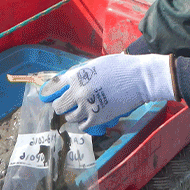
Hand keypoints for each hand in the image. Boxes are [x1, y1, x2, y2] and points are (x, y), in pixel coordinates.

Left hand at [39, 54, 175, 134]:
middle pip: (58, 105)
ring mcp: (87, 106)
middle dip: (62, 105)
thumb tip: (71, 82)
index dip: (50, 92)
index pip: (54, 86)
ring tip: (82, 111)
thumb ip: (82, 73)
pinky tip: (90, 117)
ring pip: (69, 117)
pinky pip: (82, 126)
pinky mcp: (97, 118)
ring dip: (74, 114)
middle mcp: (78, 92)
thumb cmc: (122, 67)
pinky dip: (85, 123)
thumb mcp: (96, 64)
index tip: (50, 96)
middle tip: (69, 105)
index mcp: (77, 75)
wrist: (140, 79)